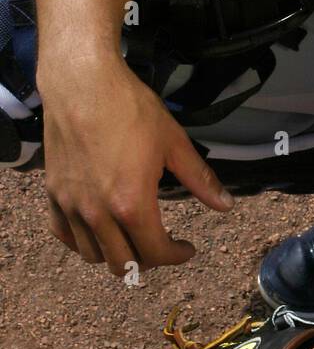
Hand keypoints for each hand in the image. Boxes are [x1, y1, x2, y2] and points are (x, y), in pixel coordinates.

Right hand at [39, 52, 233, 274]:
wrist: (83, 84)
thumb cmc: (130, 108)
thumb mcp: (173, 142)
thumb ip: (199, 179)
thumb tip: (225, 205)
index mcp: (131, 204)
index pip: (155, 253)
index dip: (176, 256)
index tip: (187, 248)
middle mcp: (98, 215)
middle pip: (123, 263)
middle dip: (149, 259)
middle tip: (162, 242)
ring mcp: (72, 207)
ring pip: (93, 256)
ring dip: (116, 254)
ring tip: (132, 236)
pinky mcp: (53, 195)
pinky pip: (64, 236)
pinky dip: (82, 241)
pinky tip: (98, 228)